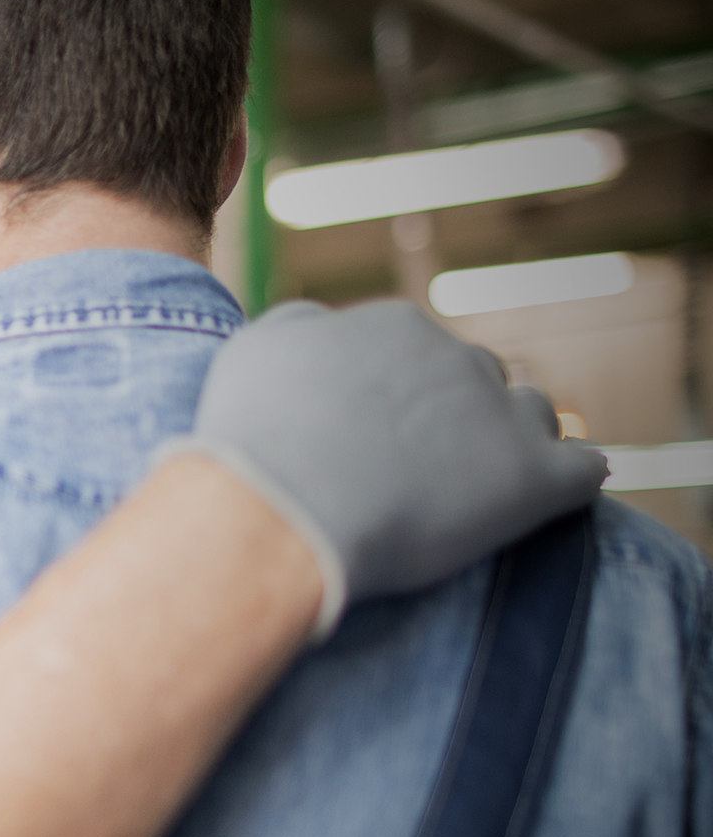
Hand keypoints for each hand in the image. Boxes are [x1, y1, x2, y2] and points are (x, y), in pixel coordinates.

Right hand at [167, 299, 607, 637]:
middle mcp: (456, 357)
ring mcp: (501, 415)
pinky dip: (568, 483)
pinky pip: (581, 471)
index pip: (415, 351)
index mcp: (395, 326)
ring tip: (479, 487)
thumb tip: (322, 329)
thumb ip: (298, 328)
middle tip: (416, 466)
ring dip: (512, 440)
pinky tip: (549, 500)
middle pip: (476, 377)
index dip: (395, 395)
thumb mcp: (255, 351)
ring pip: (530, 414)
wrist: (283, 509)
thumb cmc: (256, 436)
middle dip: (456, 413)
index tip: (370, 435)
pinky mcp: (535, 480)